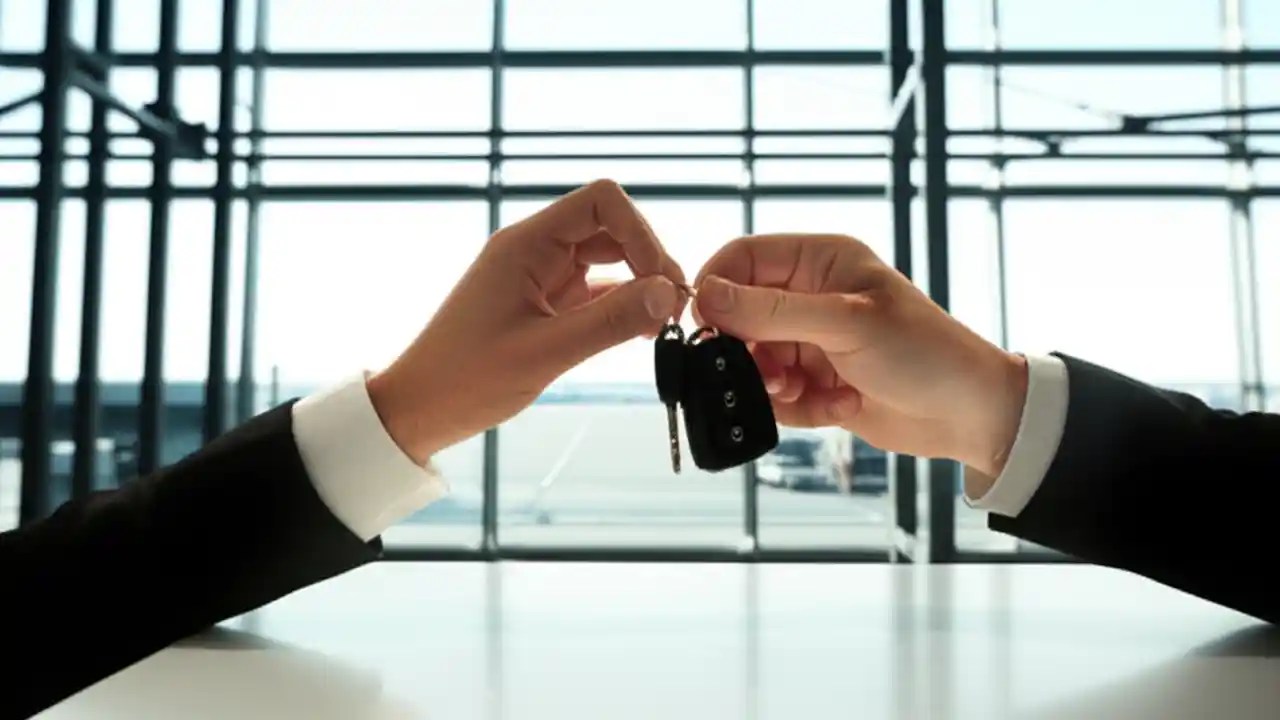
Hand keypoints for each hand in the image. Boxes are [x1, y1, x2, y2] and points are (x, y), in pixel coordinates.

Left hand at [367, 180, 685, 462]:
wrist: (419, 408)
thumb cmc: (466, 379)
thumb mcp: (547, 352)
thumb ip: (611, 321)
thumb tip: (670, 293)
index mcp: (527, 245)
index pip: (602, 201)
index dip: (641, 233)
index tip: (661, 281)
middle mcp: (535, 251)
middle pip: (612, 228)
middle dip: (649, 260)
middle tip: (675, 308)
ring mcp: (542, 276)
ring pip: (609, 260)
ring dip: (640, 285)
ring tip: (663, 324)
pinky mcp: (547, 304)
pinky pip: (597, 291)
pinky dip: (623, 306)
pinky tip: (642, 332)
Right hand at [692, 233, 1026, 479]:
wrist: (970, 416)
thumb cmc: (923, 353)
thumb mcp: (845, 323)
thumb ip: (772, 311)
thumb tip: (707, 297)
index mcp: (821, 262)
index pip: (743, 259)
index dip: (718, 288)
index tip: (707, 325)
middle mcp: (811, 298)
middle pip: (740, 315)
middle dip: (746, 350)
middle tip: (768, 371)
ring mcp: (813, 342)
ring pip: (753, 361)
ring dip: (772, 384)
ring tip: (805, 392)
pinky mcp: (816, 384)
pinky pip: (776, 397)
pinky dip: (799, 408)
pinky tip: (840, 406)